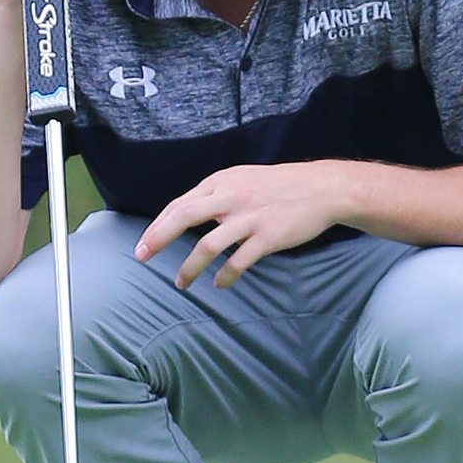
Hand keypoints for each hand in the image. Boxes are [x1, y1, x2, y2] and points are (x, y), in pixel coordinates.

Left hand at [134, 162, 356, 288]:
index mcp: (221, 182)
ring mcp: (249, 218)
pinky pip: (238, 262)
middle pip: (184, 217)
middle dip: (158, 238)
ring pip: (208, 245)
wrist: (321, 189)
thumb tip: (187, 213)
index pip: (179, 204)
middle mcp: (231, 197)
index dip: (158, 225)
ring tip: (181, 283)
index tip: (143, 244)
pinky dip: (225, 276)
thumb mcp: (241, 179)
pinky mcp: (267, 237)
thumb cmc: (279, 186)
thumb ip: (215, 194)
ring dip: (189, 268)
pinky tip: (220, 284)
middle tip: (141, 257)